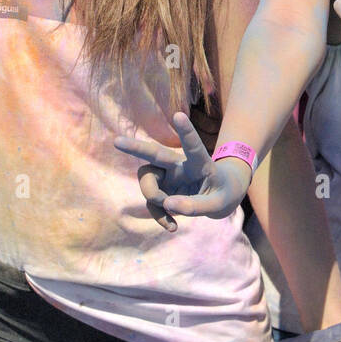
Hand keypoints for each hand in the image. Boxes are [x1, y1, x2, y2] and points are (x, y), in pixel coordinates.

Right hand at [113, 113, 252, 231]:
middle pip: (155, 154)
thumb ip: (196, 206)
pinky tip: (172, 226)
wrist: (220, 196)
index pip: (193, 146)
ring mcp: (168, 177)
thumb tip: (167, 204)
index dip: (186, 131)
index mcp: (200, 163)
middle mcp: (179, 166)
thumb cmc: (223, 194)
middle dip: (136, 148)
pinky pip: (152, 203)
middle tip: (117, 141)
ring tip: (170, 213)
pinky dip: (159, 215)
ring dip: (152, 196)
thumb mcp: (218, 204)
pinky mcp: (162, 190)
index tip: (178, 115)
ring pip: (147, 180)